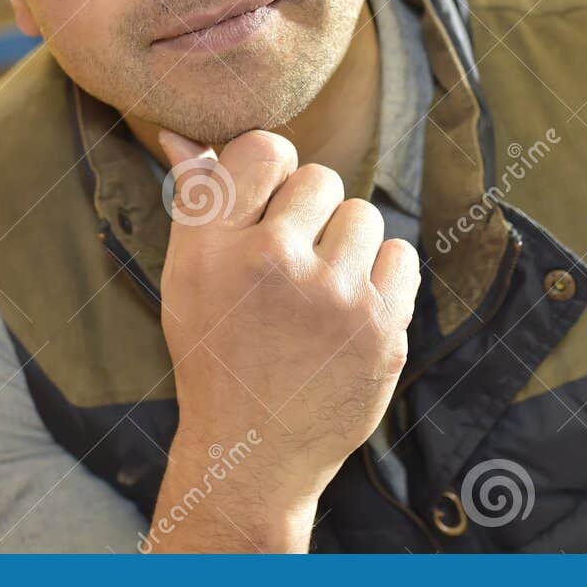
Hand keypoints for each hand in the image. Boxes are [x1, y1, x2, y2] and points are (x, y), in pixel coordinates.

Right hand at [143, 127, 418, 551]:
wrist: (253, 454)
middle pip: (321, 178)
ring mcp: (332, 298)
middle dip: (311, 213)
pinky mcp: (381, 330)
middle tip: (291, 264)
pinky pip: (401, 255)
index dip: (272, 173)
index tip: (269, 208)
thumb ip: (196, 199)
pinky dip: (382, 277)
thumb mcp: (186, 276)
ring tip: (319, 292)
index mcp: (213, 246)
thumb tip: (184, 133)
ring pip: (364, 215)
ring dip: (347, 246)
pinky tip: (350, 310)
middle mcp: (271, 263)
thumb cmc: (216, 353)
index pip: (265, 148)